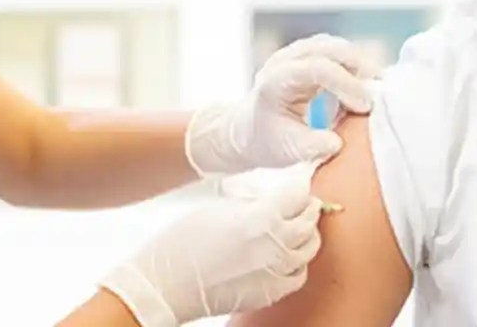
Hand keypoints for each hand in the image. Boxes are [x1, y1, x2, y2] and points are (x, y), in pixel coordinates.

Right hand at [99, 180, 323, 325]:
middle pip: (308, 219)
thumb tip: (269, 201)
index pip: (297, 194)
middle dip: (306, 207)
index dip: (298, 187)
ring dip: (306, 233)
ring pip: (310, 247)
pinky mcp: (270, 292)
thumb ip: (250, 203)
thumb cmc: (183, 242)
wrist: (166, 285)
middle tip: (301, 202)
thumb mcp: (218, 208)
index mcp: (261, 217)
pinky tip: (287, 256)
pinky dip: (298, 262)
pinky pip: (299, 274)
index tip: (296, 185)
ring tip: (297, 227)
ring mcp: (276, 271)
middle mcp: (275, 244)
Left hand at [185, 34, 378, 175]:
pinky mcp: (306, 57)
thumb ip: (313, 146)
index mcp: (276, 80)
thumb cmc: (266, 141)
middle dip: (359, 68)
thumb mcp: (287, 151)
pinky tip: (361, 87)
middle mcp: (284, 60)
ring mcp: (295, 54)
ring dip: (358, 65)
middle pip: (330, 48)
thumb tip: (339, 141)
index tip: (364, 107)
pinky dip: (352, 66)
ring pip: (334, 46)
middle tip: (378, 95)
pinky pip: (334, 52)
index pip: (318, 68)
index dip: (347, 85)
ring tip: (372, 91)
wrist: (248, 131)